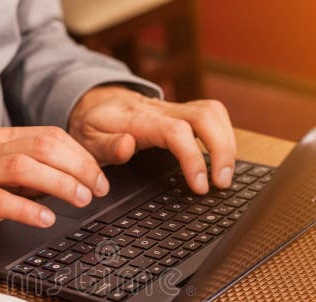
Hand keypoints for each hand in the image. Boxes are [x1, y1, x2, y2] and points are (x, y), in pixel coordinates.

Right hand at [0, 126, 109, 226]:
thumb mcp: (3, 171)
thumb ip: (34, 173)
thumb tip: (77, 183)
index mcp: (4, 139)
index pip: (50, 137)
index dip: (81, 157)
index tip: (99, 178)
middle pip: (42, 148)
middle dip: (78, 168)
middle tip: (97, 190)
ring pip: (22, 168)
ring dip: (59, 183)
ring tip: (81, 199)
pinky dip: (26, 209)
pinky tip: (46, 218)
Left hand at [68, 85, 236, 193]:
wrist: (94, 101)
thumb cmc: (93, 124)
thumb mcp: (87, 139)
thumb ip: (106, 146)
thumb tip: (127, 147)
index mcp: (140, 119)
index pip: (177, 132)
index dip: (193, 158)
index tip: (200, 185)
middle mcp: (162, 110)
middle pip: (205, 116)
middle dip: (222, 149)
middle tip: (223, 183)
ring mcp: (175, 108)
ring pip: (213, 112)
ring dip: (228, 143)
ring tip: (226, 176)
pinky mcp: (183, 112)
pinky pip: (212, 114)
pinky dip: (224, 134)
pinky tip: (224, 157)